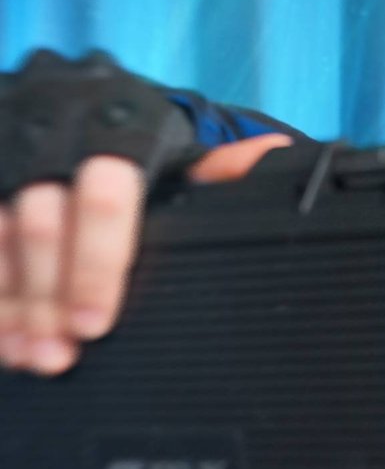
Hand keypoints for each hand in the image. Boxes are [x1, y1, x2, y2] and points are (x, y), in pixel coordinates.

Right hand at [0, 134, 292, 375]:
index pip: (106, 195)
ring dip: (16, 306)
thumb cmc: (136, 148)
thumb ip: (217, 169)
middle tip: (63, 354)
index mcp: (115, 127)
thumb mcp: (176, 153)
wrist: (69, 111)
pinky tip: (7, 341)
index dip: (99, 263)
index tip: (97, 324)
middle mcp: (54, 137)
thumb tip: (273, 159)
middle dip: (50, 297)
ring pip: (2, 237)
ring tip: (34, 358)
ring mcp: (10, 163)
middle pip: (44, 223)